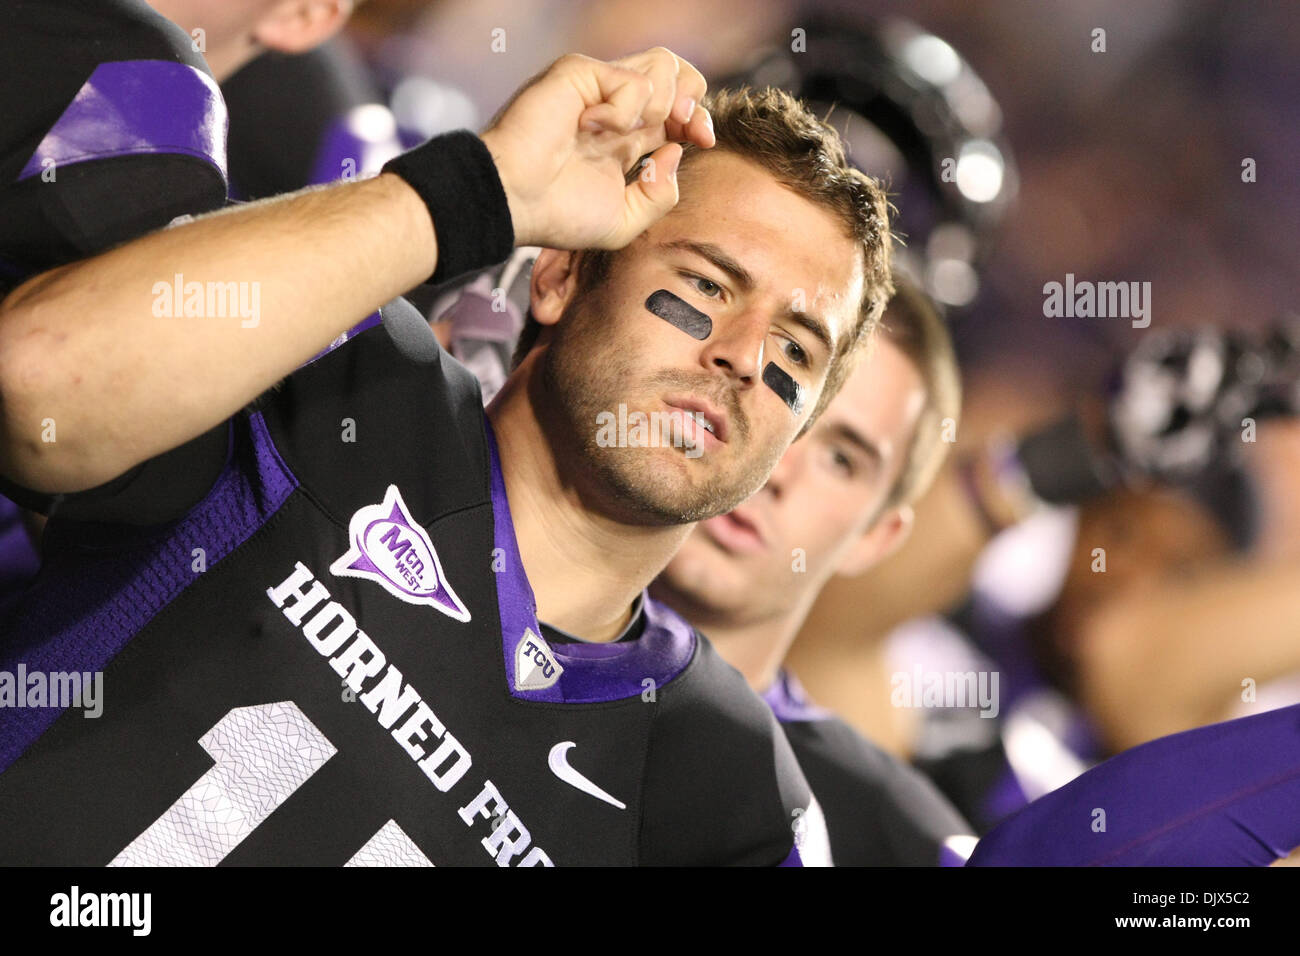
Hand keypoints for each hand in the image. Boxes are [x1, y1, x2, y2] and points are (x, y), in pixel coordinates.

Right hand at [480, 47, 713, 250]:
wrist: (516, 201)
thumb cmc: (557, 214)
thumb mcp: (624, 221)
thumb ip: (660, 194)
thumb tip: (676, 150)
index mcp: (628, 138)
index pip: (679, 109)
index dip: (698, 119)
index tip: (703, 141)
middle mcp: (617, 108)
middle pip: (679, 74)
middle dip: (693, 100)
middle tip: (684, 129)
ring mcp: (599, 87)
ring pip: (664, 65)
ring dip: (662, 105)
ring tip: (628, 134)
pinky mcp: (582, 73)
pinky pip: (633, 81)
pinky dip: (623, 111)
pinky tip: (591, 130)